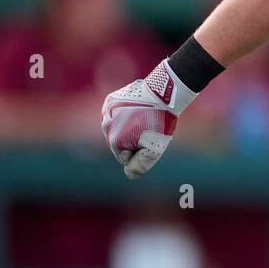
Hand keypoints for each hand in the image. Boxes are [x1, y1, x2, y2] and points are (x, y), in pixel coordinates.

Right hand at [101, 59, 197, 178]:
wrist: (163, 93)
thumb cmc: (160, 122)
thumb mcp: (155, 148)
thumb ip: (141, 164)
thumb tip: (129, 174)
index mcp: (114, 140)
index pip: (124, 157)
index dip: (139, 151)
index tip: (150, 139)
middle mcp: (105, 126)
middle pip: (118, 142)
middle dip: (132, 139)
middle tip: (149, 128)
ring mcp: (106, 112)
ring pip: (116, 127)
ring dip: (128, 126)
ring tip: (144, 118)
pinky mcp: (110, 101)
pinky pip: (116, 114)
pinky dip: (125, 114)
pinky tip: (138, 109)